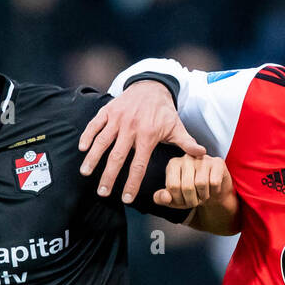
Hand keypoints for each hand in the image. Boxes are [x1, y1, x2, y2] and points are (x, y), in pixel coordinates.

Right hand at [79, 80, 205, 203]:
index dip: (132, 183)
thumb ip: (186, 143)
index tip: (126, 199)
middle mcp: (131, 127)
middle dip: (109, 177)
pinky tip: (82, 148)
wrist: (151, 85)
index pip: (138, 165)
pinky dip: (87, 135)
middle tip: (102, 193)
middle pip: (117, 157)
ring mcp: (118, 118)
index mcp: (147, 135)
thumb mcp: (176, 126)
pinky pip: (95, 124)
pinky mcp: (108, 110)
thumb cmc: (164, 111)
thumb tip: (202, 155)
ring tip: (86, 173)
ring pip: (102, 141)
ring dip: (93, 158)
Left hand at [153, 153, 228, 210]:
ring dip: (203, 197)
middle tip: (194, 201)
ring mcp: (203, 158)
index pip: (173, 187)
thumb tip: (165, 198)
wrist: (212, 191)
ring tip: (203, 195)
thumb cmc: (190, 194)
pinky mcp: (217, 162)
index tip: (182, 200)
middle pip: (187, 186)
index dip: (178, 200)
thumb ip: (162, 198)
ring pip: (201, 184)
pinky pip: (214, 182)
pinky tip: (212, 189)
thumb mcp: (173, 198)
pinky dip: (213, 192)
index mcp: (173, 164)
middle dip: (191, 201)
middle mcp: (187, 157)